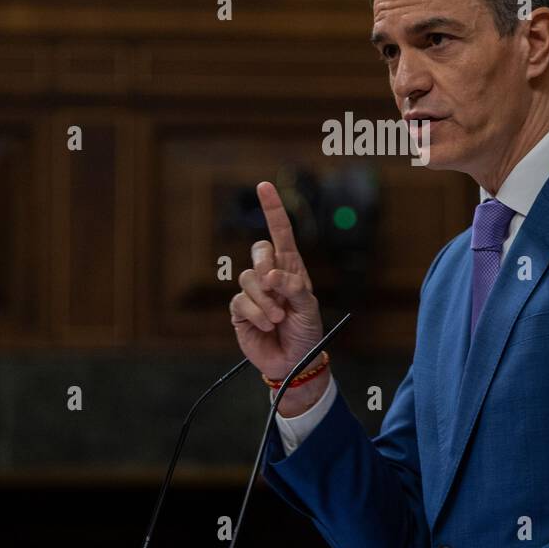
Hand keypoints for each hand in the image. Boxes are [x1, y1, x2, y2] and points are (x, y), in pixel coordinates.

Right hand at [229, 182, 326, 410]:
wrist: (294, 362)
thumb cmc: (307, 331)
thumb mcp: (308, 307)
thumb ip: (293, 287)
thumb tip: (270, 275)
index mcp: (290, 267)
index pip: (280, 232)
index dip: (272, 209)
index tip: (264, 186)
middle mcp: (270, 275)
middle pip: (259, 251)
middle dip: (265, 265)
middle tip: (275, 287)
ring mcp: (253, 292)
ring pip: (248, 279)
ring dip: (265, 301)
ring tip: (278, 319)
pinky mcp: (240, 310)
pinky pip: (240, 301)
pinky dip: (256, 314)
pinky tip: (266, 326)